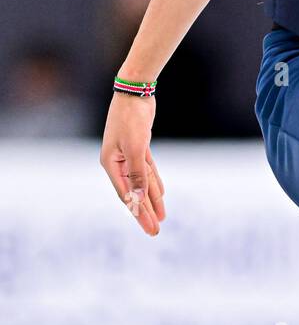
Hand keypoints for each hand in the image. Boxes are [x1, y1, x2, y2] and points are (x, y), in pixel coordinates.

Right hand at [100, 92, 165, 235]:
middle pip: (134, 193)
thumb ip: (138, 174)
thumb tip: (139, 199)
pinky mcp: (139, 147)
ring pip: (143, 183)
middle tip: (155, 231)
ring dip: (152, 199)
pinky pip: (147, 170)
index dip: (138, 213)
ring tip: (161, 217)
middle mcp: (117, 162)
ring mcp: (128, 154)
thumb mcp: (135, 147)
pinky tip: (160, 194)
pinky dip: (154, 182)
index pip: (126, 196)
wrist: (134, 93)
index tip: (150, 228)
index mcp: (111, 164)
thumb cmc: (131, 119)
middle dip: (145, 212)